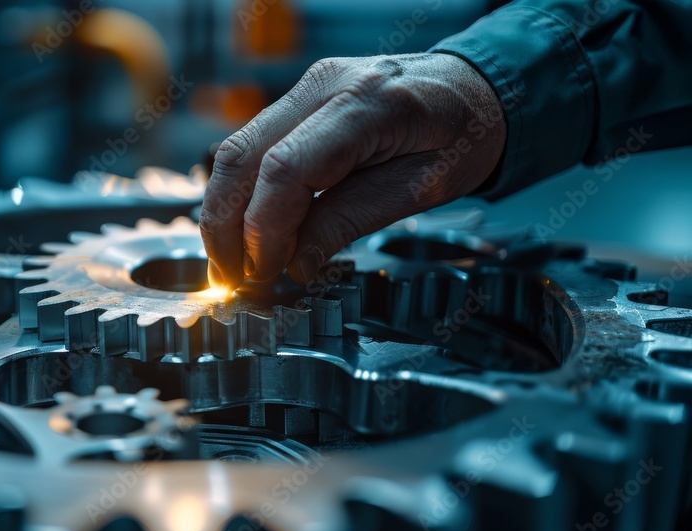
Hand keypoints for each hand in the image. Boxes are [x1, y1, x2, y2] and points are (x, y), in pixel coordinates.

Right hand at [199, 53, 506, 288]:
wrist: (475, 91)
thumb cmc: (462, 136)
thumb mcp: (420, 190)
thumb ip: (351, 220)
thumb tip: (294, 264)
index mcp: (369, 103)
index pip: (285, 169)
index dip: (264, 230)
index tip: (264, 273)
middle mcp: (326, 84)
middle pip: (242, 157)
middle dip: (225, 226)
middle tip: (230, 278)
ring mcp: (307, 87)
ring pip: (233, 151)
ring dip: (223, 213)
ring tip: (232, 262)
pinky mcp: (298, 100)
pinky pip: (251, 146)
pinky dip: (240, 194)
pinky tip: (246, 231)